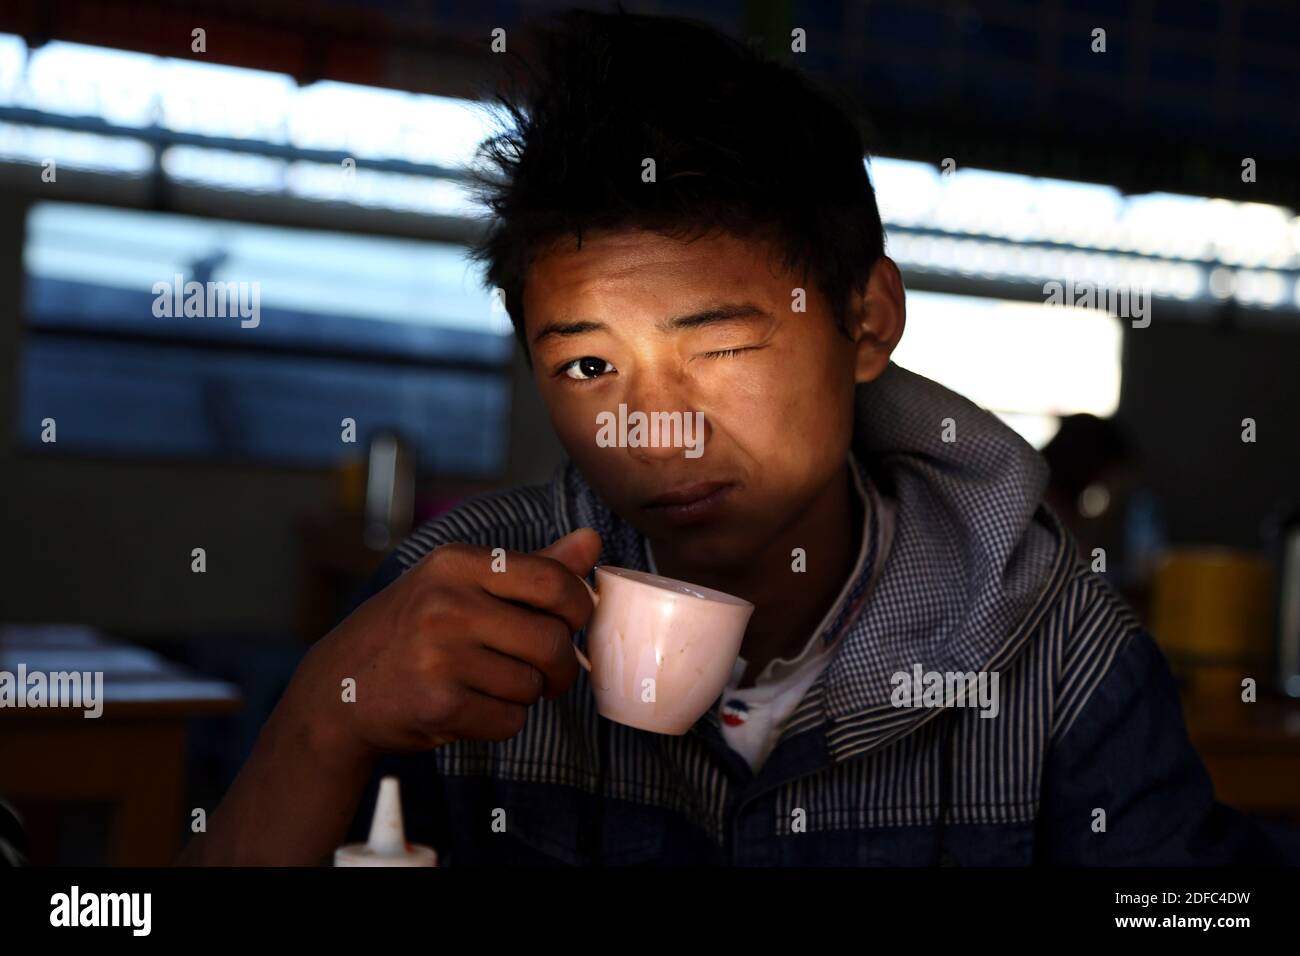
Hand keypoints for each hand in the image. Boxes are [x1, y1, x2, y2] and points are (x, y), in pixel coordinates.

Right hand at [281, 528, 601, 762]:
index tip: (573, 622)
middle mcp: (446, 605)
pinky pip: (509, 721)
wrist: (338, 691)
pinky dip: (502, 721)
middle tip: (551, 673)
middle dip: (562, 665)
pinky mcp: (437, 705)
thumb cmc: (412, 630)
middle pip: (551, 641)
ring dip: (524, 694)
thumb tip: (592, 541)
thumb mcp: (460, 583)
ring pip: (531, 686)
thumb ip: (531, 566)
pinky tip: (471, 707)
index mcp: (456, 565)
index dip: (579, 606)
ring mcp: (439, 657)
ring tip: (489, 683)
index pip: (552, 580)